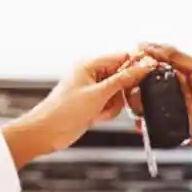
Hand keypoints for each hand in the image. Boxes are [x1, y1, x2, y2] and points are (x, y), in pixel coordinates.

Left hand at [2, 52, 157, 166]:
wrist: (46, 133)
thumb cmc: (63, 112)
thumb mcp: (98, 94)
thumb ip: (122, 80)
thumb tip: (140, 69)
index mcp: (88, 64)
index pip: (120, 58)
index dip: (134, 67)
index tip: (145, 76)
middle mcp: (90, 75)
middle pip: (121, 77)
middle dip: (122, 92)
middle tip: (116, 100)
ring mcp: (91, 90)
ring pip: (117, 93)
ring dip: (114, 105)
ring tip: (100, 111)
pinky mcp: (91, 104)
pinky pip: (110, 104)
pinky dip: (107, 112)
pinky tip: (97, 117)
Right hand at [131, 44, 191, 145]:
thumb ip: (172, 56)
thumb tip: (148, 45)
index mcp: (182, 76)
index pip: (154, 71)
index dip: (141, 68)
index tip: (129, 63)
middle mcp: (179, 93)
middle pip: (149, 91)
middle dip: (137, 88)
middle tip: (129, 83)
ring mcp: (179, 111)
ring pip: (151, 109)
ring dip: (140, 106)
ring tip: (135, 101)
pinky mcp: (180, 127)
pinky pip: (160, 128)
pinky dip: (149, 126)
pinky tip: (141, 122)